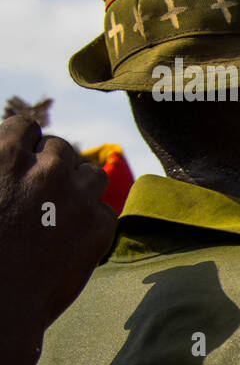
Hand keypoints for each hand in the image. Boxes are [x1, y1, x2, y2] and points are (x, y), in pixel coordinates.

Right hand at [0, 115, 115, 337]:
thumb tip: (8, 159)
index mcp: (3, 157)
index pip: (26, 127)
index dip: (24, 144)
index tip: (22, 161)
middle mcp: (45, 171)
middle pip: (61, 148)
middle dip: (51, 165)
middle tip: (40, 191)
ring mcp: (77, 197)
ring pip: (92, 173)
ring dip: (78, 186)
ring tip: (62, 209)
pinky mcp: (100, 227)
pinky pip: (105, 210)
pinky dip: (92, 220)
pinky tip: (72, 238)